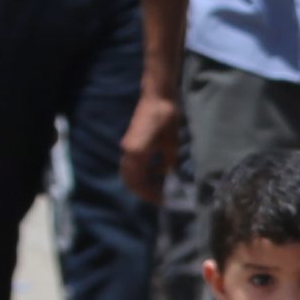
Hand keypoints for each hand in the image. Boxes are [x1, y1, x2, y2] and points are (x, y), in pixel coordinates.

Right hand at [119, 88, 185, 202]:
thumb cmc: (166, 117)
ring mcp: (127, 147)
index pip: (138, 182)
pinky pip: (132, 164)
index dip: (149, 194)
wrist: (157, 98)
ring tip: (160, 190)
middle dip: (144, 192)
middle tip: (161, 199)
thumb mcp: (172, 144)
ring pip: (129, 173)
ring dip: (142, 183)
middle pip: (130, 180)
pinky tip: (158, 175)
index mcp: (137, 153)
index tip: (163, 201)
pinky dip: (143, 173)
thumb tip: (168, 178)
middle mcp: (128, 152)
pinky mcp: (130, 143)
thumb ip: (167, 163)